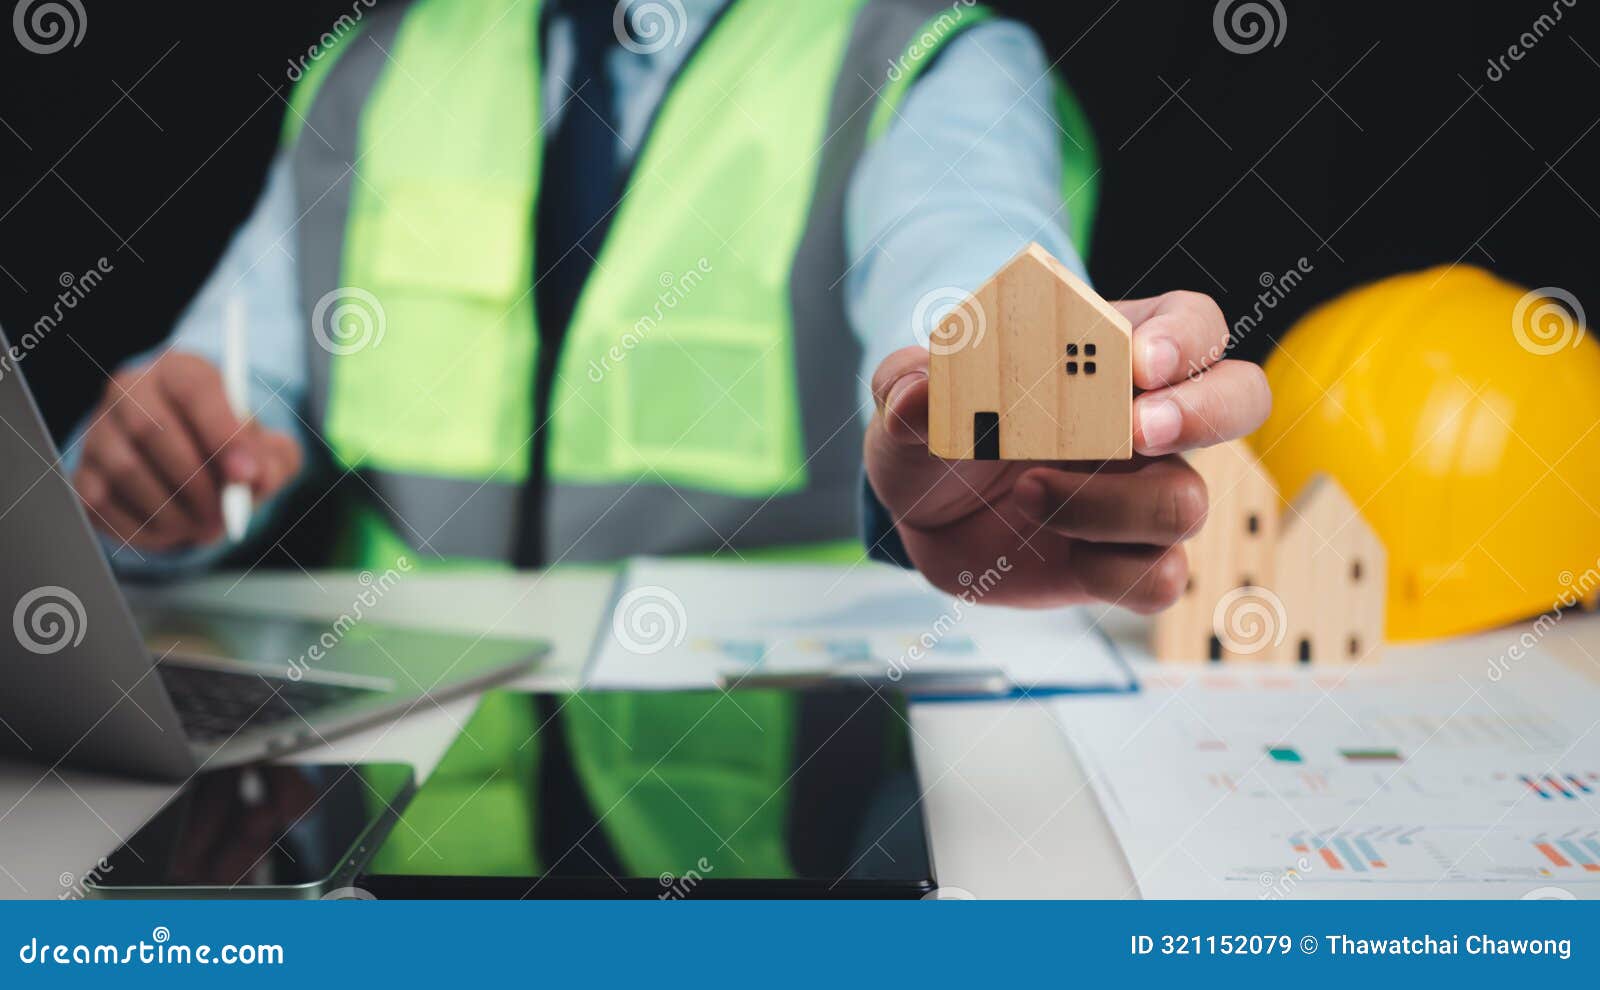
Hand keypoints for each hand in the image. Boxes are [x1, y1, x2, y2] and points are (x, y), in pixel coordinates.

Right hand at [71, 352, 302, 550]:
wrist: (191, 468)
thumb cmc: (232, 453)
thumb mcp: (267, 451)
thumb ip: (274, 460)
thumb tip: (255, 478)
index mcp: (181, 371)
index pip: (196, 390)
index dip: (223, 433)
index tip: (248, 474)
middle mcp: (130, 390)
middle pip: (151, 430)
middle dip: (196, 483)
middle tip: (225, 515)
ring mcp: (98, 431)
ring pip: (125, 471)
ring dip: (171, 509)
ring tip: (204, 525)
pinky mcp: (81, 472)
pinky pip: (103, 504)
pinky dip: (143, 527)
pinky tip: (173, 529)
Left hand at [866, 290, 1269, 612]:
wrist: (922, 510)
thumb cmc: (936, 430)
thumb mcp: (907, 399)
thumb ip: (909, 386)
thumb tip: (916, 392)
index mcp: (1111, 354)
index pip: (1193, 323)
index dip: (1185, 339)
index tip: (1139, 360)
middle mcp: (1147, 422)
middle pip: (1241, 397)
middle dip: (1200, 413)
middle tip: (1131, 430)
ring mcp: (1144, 495)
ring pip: (1188, 502)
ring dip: (1104, 504)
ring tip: (1031, 494)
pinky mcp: (1128, 562)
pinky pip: (1160, 579)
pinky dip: (1106, 571)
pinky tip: (1059, 551)